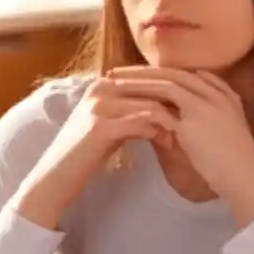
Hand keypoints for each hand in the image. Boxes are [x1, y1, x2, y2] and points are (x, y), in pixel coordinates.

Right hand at [11, 77, 177, 229]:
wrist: (56, 175)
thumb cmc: (86, 152)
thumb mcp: (111, 125)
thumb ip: (133, 111)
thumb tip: (165, 110)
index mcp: (104, 83)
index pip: (148, 79)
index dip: (172, 92)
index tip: (192, 107)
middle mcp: (101, 87)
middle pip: (152, 87)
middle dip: (176, 104)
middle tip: (196, 121)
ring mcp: (100, 105)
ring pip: (150, 104)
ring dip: (171, 120)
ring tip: (184, 136)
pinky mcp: (101, 125)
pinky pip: (142, 122)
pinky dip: (159, 132)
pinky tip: (169, 144)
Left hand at [107, 66, 253, 226]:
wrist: (246, 177)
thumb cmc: (235, 161)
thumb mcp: (226, 129)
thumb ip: (209, 114)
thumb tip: (184, 110)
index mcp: (223, 95)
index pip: (186, 74)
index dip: (161, 71)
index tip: (139, 72)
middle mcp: (213, 95)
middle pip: (172, 74)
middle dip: (143, 70)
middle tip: (118, 70)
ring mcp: (203, 108)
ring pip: (165, 86)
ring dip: (137, 83)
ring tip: (114, 83)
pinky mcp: (191, 125)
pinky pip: (160, 110)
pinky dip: (141, 107)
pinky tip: (123, 109)